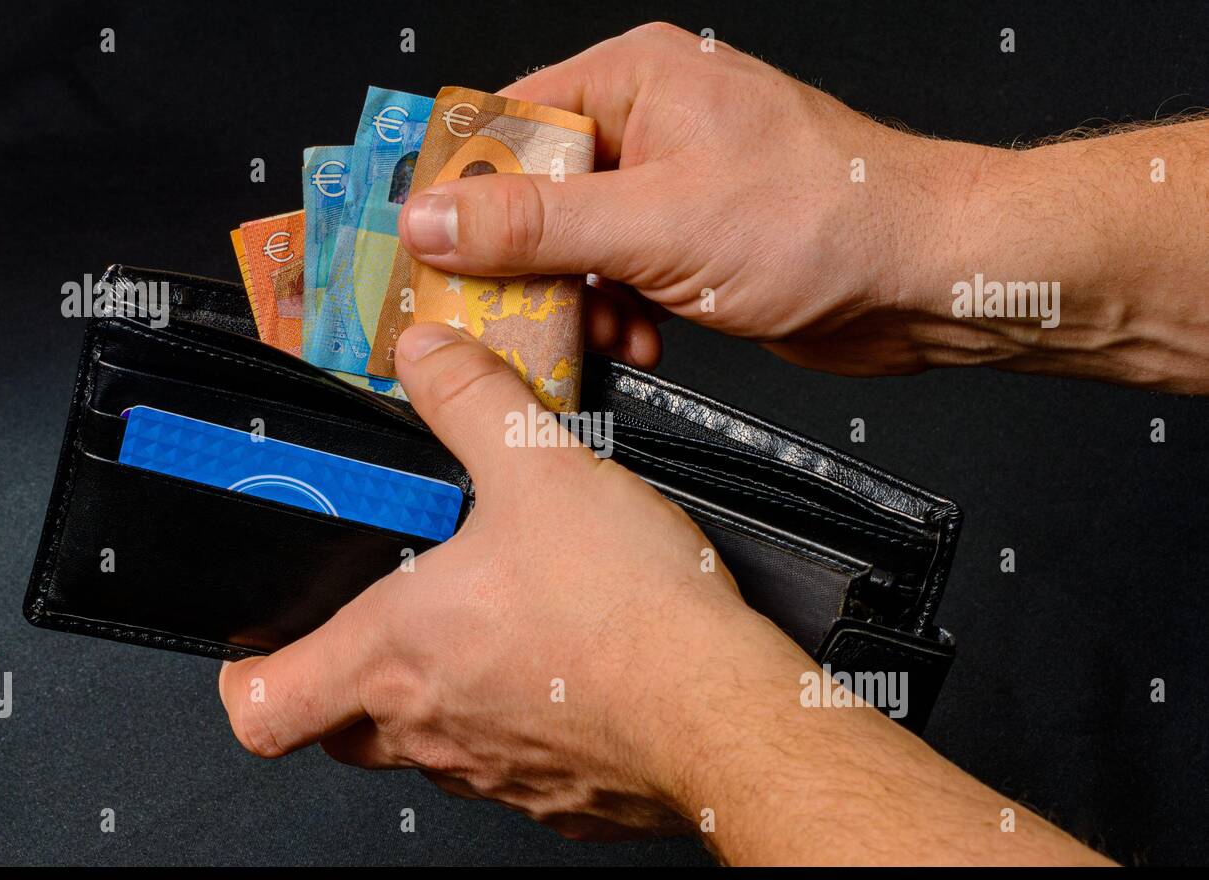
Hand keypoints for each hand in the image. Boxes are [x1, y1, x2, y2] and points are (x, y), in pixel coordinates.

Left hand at [218, 322, 800, 838]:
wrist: (721, 707)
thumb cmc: (627, 613)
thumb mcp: (537, 466)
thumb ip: (469, 400)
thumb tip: (427, 356)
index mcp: (398, 655)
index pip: (262, 706)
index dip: (248, 676)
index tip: (262, 649)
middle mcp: (434, 730)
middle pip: (343, 732)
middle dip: (350, 682)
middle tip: (390, 622)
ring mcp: (495, 776)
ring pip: (433, 750)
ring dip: (447, 698)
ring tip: (501, 632)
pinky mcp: (560, 801)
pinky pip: (515, 770)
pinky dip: (525, 727)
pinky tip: (572, 673)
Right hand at [397, 21, 986, 376]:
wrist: (924, 277)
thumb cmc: (831, 217)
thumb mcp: (656, 222)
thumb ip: (536, 225)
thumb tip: (439, 219)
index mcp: (635, 80)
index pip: (503, 124)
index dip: (454, 190)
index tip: (417, 247)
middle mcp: (649, 126)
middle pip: (531, 193)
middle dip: (518, 262)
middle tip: (493, 311)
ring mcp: (670, 188)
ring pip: (572, 247)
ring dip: (573, 300)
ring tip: (592, 329)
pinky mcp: (691, 244)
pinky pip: (618, 278)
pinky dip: (617, 315)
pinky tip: (640, 337)